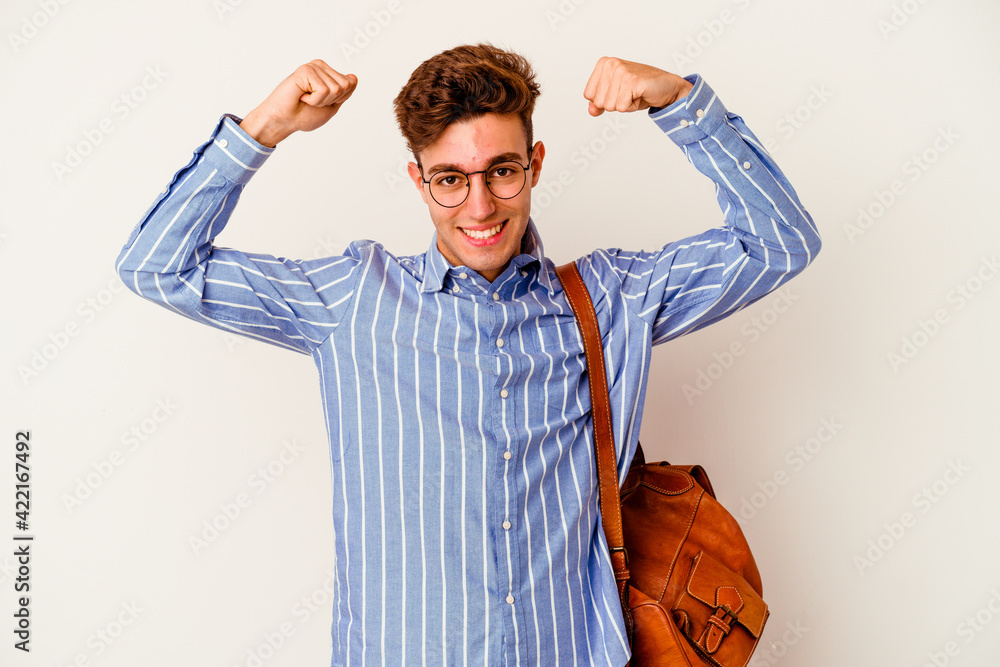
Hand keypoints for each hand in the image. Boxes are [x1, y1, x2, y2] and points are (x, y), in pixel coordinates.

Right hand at [239, 60, 357, 146]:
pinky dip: (314, 100)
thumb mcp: (332, 106)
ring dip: (321, 100)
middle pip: (346, 85)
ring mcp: (313, 67)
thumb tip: (353, 77)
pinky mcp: (305, 70)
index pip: (351, 84)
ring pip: (335, 88)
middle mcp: (321, 67)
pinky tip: (302, 96)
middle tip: (313, 100)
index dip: (340, 99)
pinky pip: (323, 90)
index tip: (323, 101)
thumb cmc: (304, 115)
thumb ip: (344, 92)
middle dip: (332, 100)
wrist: (285, 121)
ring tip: (306, 98)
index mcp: (328, 73)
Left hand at [583, 57, 691, 116]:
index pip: (588, 94)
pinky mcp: (631, 80)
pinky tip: (640, 95)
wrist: (667, 87)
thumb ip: (599, 103)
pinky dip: (632, 106)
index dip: (604, 100)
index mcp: (604, 64)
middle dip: (614, 103)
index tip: (619, 91)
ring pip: (610, 106)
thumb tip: (591, 110)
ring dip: (624, 105)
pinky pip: (622, 106)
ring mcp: (621, 71)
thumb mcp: (615, 96)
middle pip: (598, 102)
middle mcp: (611, 64)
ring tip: (635, 94)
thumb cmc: (641, 89)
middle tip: (629, 93)